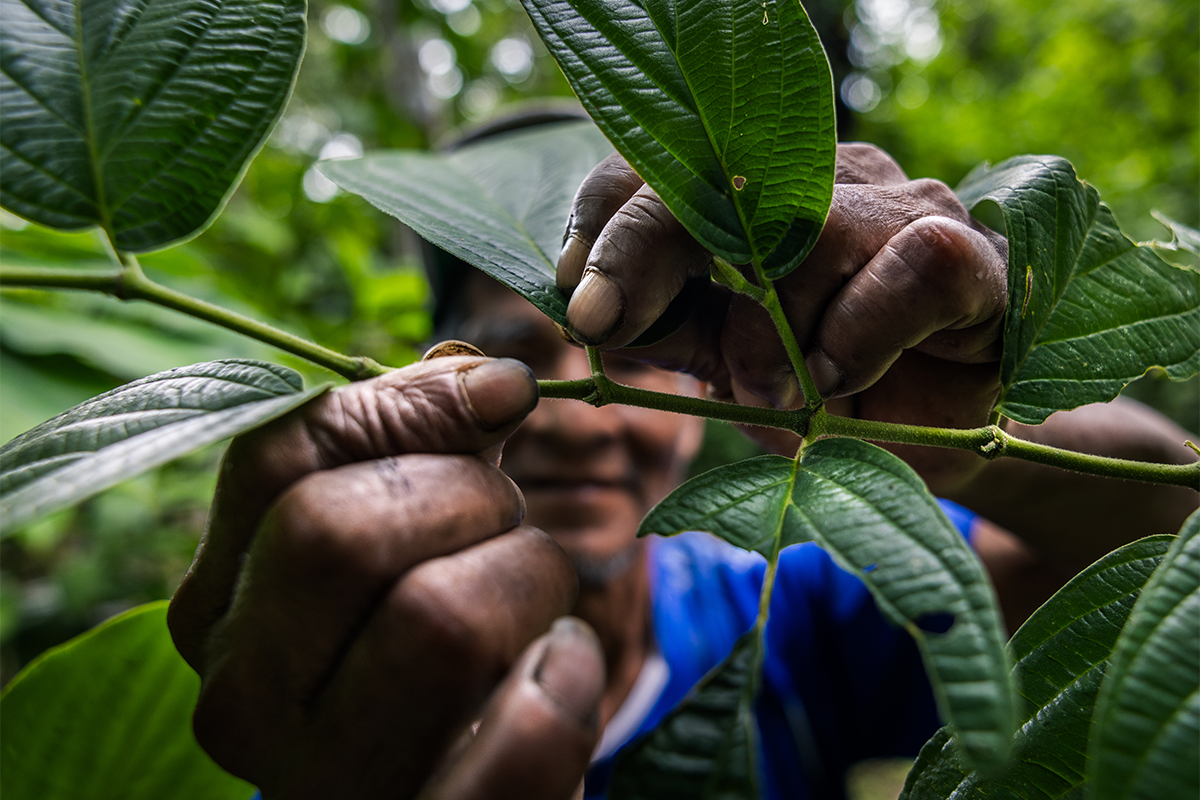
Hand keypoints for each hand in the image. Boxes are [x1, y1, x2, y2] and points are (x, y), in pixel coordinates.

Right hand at [168, 357, 603, 799]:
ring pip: (441, 619)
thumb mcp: (413, 535)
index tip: (502, 394)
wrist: (465, 784)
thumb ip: (433, 444)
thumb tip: (498, 380)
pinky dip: (571, 677)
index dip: (407, 405)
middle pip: (338, 531)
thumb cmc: (434, 645)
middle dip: (470, 497)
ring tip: (533, 603)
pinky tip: (558, 671)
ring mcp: (329, 784)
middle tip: (507, 523)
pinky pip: (528, 729)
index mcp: (222, 604)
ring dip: (529, 579)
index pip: (276, 457)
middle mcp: (245, 699)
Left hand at [557, 144, 1008, 490]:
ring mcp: (902, 204)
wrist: (940, 442)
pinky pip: (904, 271)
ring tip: (784, 392)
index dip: (607, 219)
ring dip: (770, 334)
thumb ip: (672, 328)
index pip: (670, 166)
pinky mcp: (969, 250)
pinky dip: (860, 338)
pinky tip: (848, 379)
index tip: (574, 292)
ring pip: (805, 234)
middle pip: (718, 180)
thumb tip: (588, 309)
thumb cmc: (831, 394)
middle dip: (642, 250)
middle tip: (604, 319)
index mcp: (765, 200)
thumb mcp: (730, 365)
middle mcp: (829, 181)